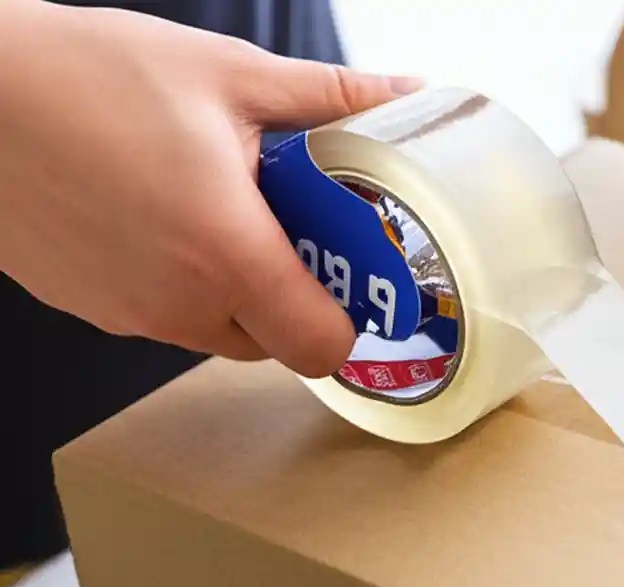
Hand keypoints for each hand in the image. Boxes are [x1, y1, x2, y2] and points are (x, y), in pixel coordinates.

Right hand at [0, 3, 419, 376]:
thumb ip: (330, 98)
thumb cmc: (85, 73)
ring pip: (219, 332)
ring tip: (231, 208)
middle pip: (276, 342)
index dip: (353, 318)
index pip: (322, 346)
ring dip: (241, 288)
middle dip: (299, 295)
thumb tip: (408, 97)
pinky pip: (164, 316)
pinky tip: (172, 213)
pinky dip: (185, 282)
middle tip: (298, 227)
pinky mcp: (88, 306)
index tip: (357, 269)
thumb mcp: (228, 74)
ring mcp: (126, 313)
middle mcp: (176, 302)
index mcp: (226, 254)